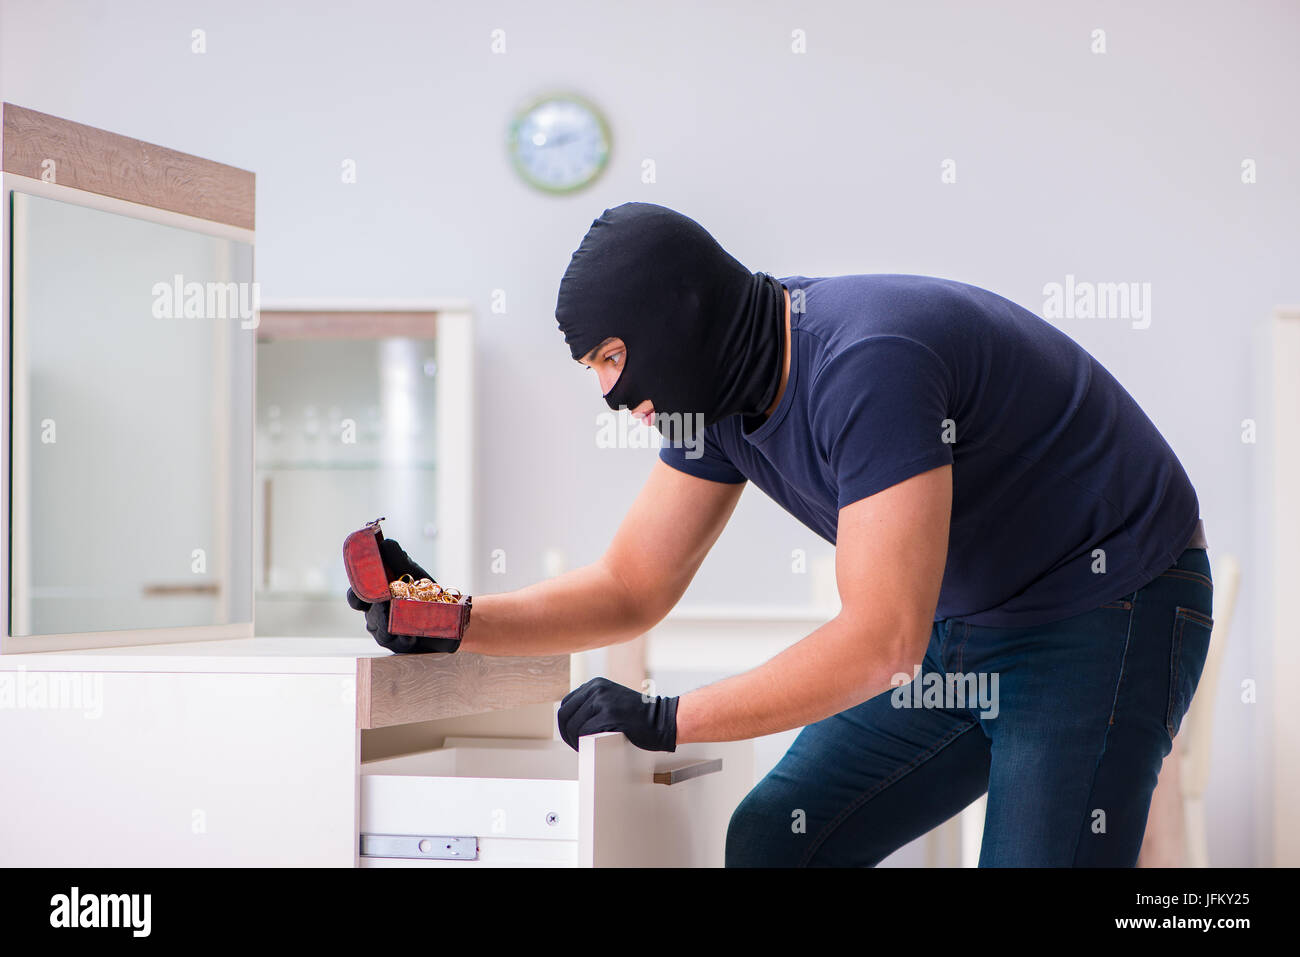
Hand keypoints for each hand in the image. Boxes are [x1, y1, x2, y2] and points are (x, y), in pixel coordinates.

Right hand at [345, 538, 459, 653]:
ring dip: (389, 626)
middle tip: (386, 604)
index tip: (362, 595)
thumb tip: (385, 543)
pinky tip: (410, 635)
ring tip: (400, 621)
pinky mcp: (400, 645)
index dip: (356, 596)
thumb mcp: (412, 572)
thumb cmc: (424, 591)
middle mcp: (377, 615)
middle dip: (377, 610)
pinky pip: (396, 644)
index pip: (357, 597)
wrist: (449, 614)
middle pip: (369, 615)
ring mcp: (387, 632)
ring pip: (380, 631)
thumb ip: (397, 558)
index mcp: (376, 597)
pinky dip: (403, 639)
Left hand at [556, 677, 677, 751]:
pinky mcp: (609, 714)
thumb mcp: (610, 700)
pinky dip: (584, 743)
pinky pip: (585, 732)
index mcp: (595, 684)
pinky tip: (591, 746)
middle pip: (565, 715)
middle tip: (574, 745)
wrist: (661, 720)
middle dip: (566, 734)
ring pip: (573, 725)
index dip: (565, 723)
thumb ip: (591, 704)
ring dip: (574, 741)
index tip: (572, 734)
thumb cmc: (637, 717)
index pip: (566, 704)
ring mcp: (603, 700)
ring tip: (583, 747)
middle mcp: (597, 688)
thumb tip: (568, 720)